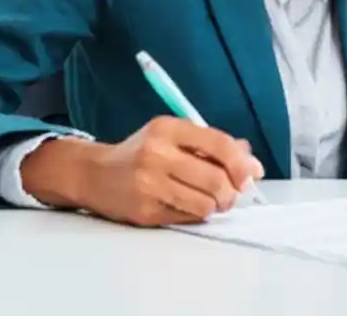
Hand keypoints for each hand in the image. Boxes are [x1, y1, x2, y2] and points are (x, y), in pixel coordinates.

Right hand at [20, 116, 264, 226]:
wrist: (94, 174)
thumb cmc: (140, 154)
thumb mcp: (171, 136)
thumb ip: (210, 144)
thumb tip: (249, 157)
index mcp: (167, 129)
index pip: (218, 144)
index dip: (242, 163)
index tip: (252, 175)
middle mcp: (157, 154)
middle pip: (215, 179)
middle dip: (231, 192)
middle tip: (230, 194)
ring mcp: (149, 184)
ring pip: (205, 204)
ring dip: (215, 206)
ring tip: (209, 201)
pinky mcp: (145, 211)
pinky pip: (187, 218)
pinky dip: (195, 214)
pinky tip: (185, 205)